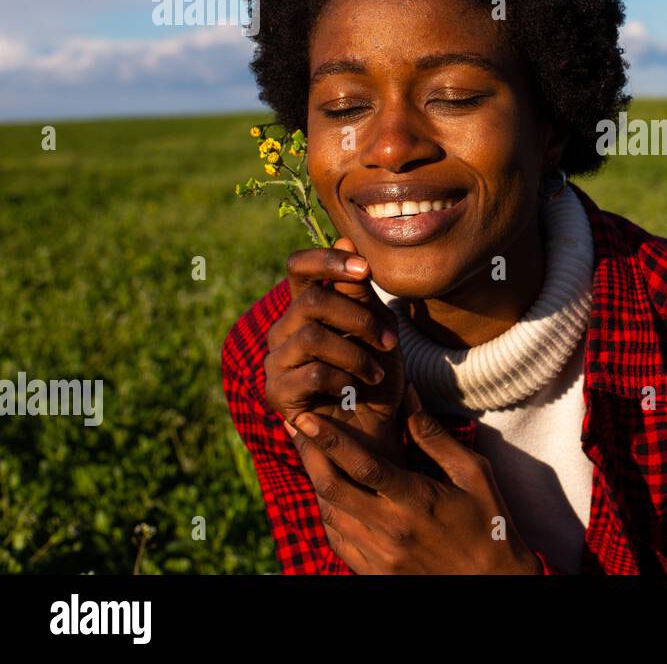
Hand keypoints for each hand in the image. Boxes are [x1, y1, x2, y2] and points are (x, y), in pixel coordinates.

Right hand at [265, 238, 406, 462]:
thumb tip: (343, 235)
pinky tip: (357, 390)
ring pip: (311, 335)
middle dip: (358, 318)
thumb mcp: (377, 328)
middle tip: (390, 341)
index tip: (364, 269)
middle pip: (310, 300)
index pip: (298, 266)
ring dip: (356, 353)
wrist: (376, 431)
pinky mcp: (276, 394)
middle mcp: (284, 329)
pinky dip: (343, 380)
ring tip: (377, 372)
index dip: (326, 259)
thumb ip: (359, 291)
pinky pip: (310, 374)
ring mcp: (276, 361)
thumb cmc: (376, 376)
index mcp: (307, 307)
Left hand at [291, 385, 540, 574]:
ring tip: (308, 452)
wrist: (490, 581)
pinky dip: (327, 512)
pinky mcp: (375, 573)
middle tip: (296, 427)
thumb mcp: (473, 474)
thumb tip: (409, 401)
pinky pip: (338, 540)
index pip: (363, 466)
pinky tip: (327, 492)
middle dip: (310, 453)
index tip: (307, 417)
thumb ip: (437, 439)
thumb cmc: (488, 521)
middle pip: (333, 488)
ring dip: (315, 480)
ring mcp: (380, 555)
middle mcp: (392, 529)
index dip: (330, 440)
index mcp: (417, 501)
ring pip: (331, 513)